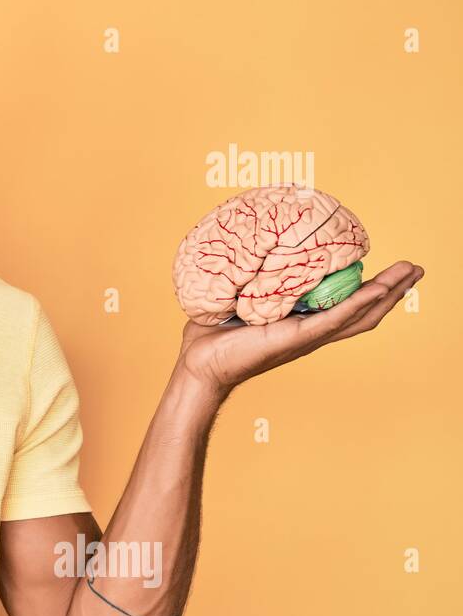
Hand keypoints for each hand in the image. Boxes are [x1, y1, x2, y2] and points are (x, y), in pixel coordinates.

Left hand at [175, 260, 424, 397]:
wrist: (198, 363)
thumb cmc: (213, 336)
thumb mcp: (238, 301)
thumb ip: (249, 282)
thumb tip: (247, 252)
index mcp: (302, 323)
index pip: (345, 308)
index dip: (371, 292)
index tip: (391, 272)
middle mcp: (311, 332)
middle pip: (364, 313)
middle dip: (393, 290)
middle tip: (416, 269)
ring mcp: (307, 337)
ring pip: (359, 315)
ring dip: (387, 293)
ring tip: (410, 274)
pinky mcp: (297, 338)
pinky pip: (335, 319)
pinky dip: (359, 304)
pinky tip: (377, 290)